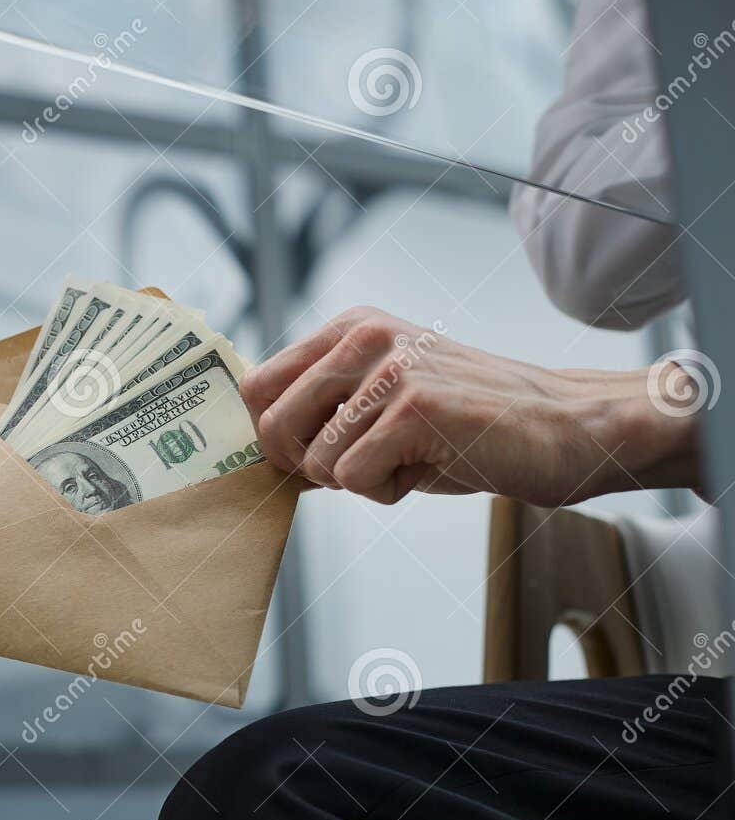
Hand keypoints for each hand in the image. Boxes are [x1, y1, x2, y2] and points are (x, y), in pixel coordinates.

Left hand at [242, 307, 701, 506]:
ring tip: (413, 457)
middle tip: (364, 464)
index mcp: (349, 328)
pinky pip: (354, 479)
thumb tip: (257, 445)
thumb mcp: (383, 398)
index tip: (313, 455)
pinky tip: (432, 464)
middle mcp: (363, 337)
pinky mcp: (413, 407)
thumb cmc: (466, 425)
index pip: (256, 388)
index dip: (273, 438)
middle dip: (308, 466)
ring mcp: (388, 369)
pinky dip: (388, 492)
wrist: (564, 428)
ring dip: (361, 481)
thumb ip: (324, 408)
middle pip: (271, 426)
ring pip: (316, 462)